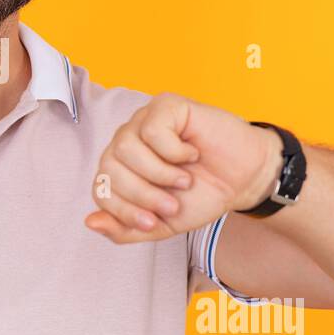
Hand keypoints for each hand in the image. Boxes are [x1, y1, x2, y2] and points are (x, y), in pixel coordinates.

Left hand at [85, 92, 283, 243]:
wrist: (243, 179)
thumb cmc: (202, 195)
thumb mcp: (162, 223)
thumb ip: (125, 228)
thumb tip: (90, 222)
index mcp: (122, 168)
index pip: (100, 189)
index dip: (123, 211)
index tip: (152, 222)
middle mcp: (127, 142)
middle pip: (110, 168)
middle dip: (142, 195)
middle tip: (172, 204)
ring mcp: (144, 121)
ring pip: (125, 147)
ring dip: (158, 173)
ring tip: (184, 180)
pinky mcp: (166, 106)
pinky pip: (152, 130)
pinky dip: (173, 151)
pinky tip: (190, 154)